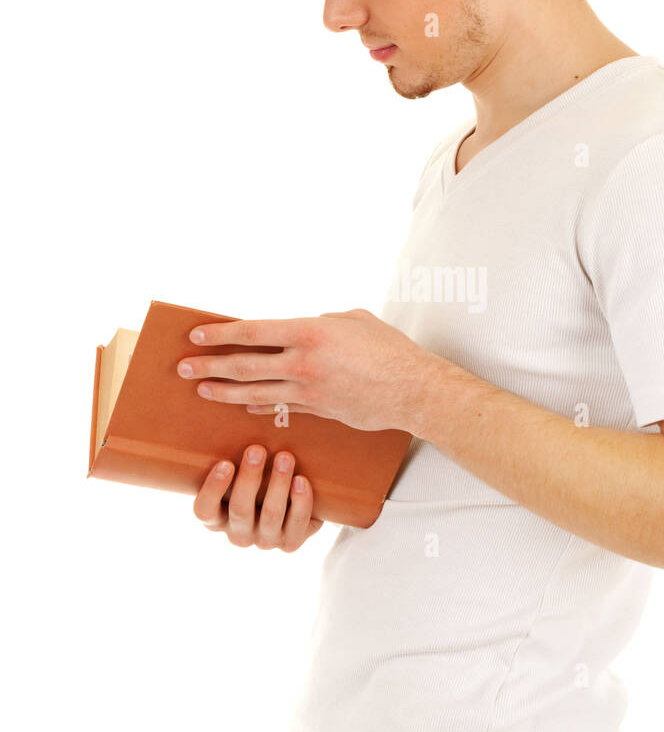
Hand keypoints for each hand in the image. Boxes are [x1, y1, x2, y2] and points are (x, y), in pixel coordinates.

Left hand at [177, 308, 438, 432]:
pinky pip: (280, 408)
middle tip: (183, 369)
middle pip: (244, 366)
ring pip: (255, 394)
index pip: (252, 332)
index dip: (220, 334)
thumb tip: (305, 326)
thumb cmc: (388, 348)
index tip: (196, 335)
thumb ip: (321, 322)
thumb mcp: (352, 319)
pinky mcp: (319, 412)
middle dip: (209, 368)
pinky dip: (258, 406)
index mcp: (308, 332)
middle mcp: (302, 363)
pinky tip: (242, 407)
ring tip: (201, 392)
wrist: (412, 389)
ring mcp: (308, 392)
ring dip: (224, 393)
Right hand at [193, 445, 323, 551]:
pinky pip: (297, 524)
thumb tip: (222, 406)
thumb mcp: (239, 470)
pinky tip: (302, 480)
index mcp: (216, 518)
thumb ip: (231, 455)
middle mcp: (238, 534)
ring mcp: (264, 541)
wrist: (295, 500)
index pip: (204, 510)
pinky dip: (301, 502)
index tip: (225, 462)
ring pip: (271, 515)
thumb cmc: (257, 477)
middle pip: (240, 510)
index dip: (213, 489)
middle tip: (257, 449)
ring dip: (278, 484)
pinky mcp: (290, 543)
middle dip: (250, 478)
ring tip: (285, 456)